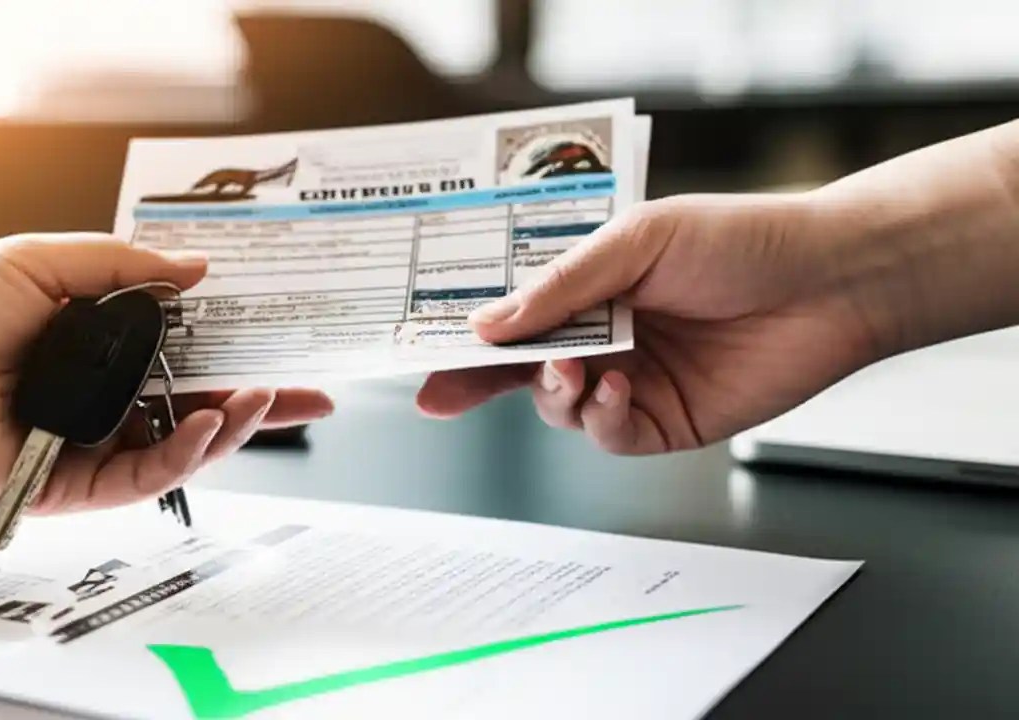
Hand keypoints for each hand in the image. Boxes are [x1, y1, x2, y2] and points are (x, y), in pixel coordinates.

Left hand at [0, 234, 332, 510]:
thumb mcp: (42, 262)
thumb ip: (121, 265)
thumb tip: (198, 266)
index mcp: (102, 348)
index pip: (189, 352)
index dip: (241, 347)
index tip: (286, 334)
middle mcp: (105, 400)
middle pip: (200, 408)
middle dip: (262, 403)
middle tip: (313, 391)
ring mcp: (94, 445)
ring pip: (182, 450)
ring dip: (232, 428)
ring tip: (264, 400)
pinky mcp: (75, 486)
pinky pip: (143, 478)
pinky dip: (183, 457)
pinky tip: (207, 428)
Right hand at [419, 118, 1018, 453]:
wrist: (830, 281)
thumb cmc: (738, 240)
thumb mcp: (636, 242)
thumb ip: (560, 287)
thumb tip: (487, 323)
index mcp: (591, 286)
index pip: (512, 316)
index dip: (463, 338)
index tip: (418, 356)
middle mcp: (604, 335)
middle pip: (520, 368)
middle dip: (480, 382)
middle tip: (448, 390)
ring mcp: (632, 381)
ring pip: (559, 407)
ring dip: (553, 393)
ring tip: (574, 370)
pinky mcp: (665, 421)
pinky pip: (610, 434)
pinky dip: (601, 417)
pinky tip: (616, 389)